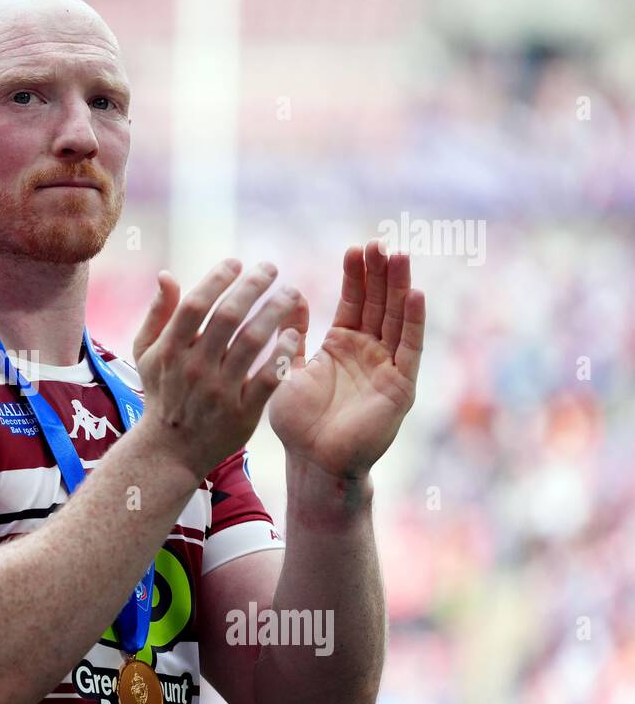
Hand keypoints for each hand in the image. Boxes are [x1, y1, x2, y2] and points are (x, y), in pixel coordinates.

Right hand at [132, 259, 301, 478]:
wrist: (169, 451)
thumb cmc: (161, 394)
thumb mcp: (146, 354)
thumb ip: (157, 314)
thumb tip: (166, 274)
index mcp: (171, 350)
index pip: (197, 304)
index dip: (217, 279)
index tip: (237, 262)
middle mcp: (195, 368)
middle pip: (228, 317)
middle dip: (253, 286)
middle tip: (271, 268)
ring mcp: (219, 391)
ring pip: (252, 342)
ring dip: (275, 311)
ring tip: (291, 292)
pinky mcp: (241, 413)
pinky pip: (267, 378)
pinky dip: (282, 354)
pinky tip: (294, 334)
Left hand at [268, 240, 425, 478]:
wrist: (313, 461)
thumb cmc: (298, 422)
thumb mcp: (287, 369)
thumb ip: (291, 335)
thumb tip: (291, 295)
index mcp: (341, 345)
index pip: (353, 301)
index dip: (356, 276)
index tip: (356, 248)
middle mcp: (368, 351)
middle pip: (379, 303)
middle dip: (380, 273)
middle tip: (381, 242)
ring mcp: (387, 367)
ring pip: (396, 319)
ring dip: (399, 287)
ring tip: (400, 255)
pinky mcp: (400, 385)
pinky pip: (409, 349)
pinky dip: (413, 321)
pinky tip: (415, 294)